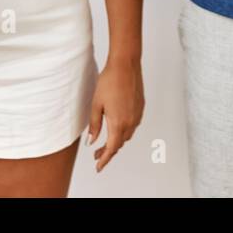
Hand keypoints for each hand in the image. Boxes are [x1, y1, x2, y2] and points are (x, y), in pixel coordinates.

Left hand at [85, 55, 144, 172]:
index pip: (111, 148)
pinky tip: (117, 127)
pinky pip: (133, 125)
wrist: (125, 65)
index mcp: (118, 123)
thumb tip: (92, 141)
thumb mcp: (96, 105)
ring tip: (105, 142)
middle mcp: (130, 122)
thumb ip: (94, 125)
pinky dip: (124, 131)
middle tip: (97, 155)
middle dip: (108, 151)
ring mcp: (137, 115)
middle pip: (119, 144)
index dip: (104, 160)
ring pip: (127, 135)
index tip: (98, 167)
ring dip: (117, 141)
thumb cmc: (109, 82)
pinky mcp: (140, 107)